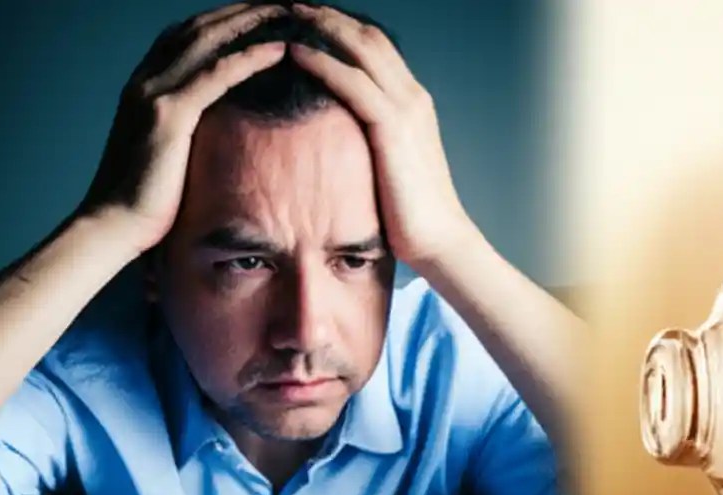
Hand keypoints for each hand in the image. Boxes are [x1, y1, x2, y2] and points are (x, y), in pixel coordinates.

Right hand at [78, 3, 287, 252]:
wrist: (113, 227)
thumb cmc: (146, 202)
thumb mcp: (166, 154)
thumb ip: (186, 132)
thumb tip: (222, 131)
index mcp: (144, 87)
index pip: (188, 36)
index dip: (226, 21)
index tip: (263, 14)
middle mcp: (146, 81)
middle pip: (200, 28)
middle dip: (243, 12)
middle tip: (284, 3)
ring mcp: (153, 94)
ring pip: (210, 41)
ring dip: (252, 23)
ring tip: (291, 13)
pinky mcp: (169, 116)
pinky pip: (217, 75)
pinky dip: (250, 57)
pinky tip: (281, 49)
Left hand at [288, 4, 479, 270]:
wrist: (440, 242)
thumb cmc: (410, 213)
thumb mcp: (390, 165)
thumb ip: (370, 141)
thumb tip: (336, 138)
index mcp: (412, 102)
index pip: (373, 45)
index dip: (337, 25)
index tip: (301, 17)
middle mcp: (412, 96)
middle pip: (366, 34)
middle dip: (325, 14)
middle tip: (285, 2)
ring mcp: (406, 109)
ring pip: (360, 47)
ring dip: (319, 25)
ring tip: (282, 11)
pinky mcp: (393, 129)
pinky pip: (353, 82)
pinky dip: (323, 61)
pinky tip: (292, 50)